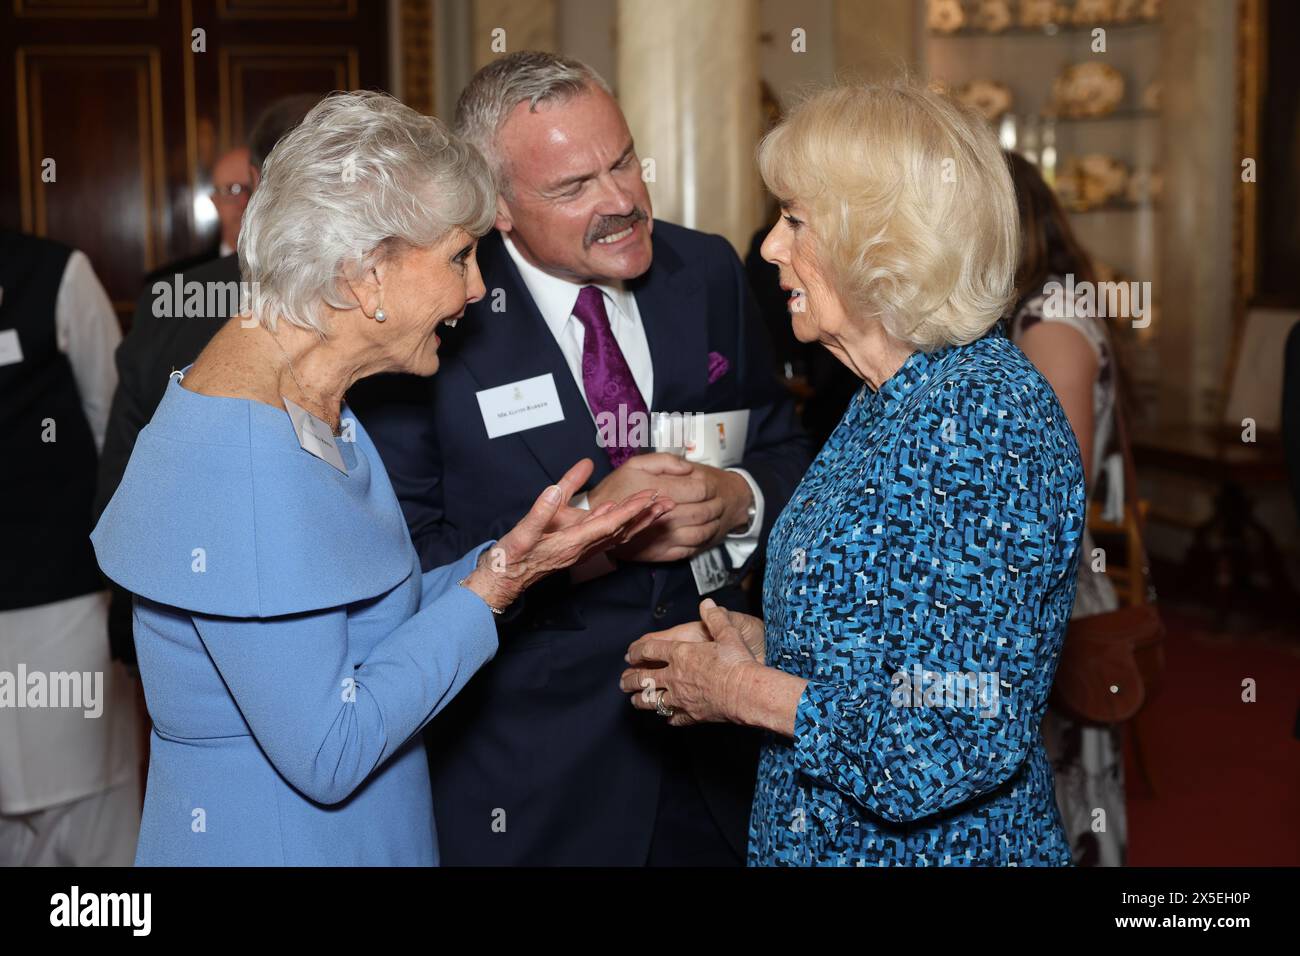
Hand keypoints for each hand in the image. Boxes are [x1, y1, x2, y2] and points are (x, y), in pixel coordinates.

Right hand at [462, 458, 669, 609]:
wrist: (503, 581)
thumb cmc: (511, 558)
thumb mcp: (522, 532)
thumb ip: (540, 510)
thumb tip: (555, 488)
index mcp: (572, 543)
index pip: (609, 524)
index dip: (631, 510)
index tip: (649, 498)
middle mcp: (582, 549)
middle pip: (622, 532)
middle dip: (645, 516)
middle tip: (667, 501)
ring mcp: (581, 551)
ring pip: (618, 536)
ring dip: (639, 521)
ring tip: (658, 508)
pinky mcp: (576, 550)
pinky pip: (607, 538)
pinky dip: (622, 525)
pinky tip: (627, 516)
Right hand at [591, 458, 751, 562]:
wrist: (593, 517)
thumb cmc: (615, 488)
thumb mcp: (636, 463)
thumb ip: (665, 461)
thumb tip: (688, 468)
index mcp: (658, 491)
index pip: (699, 490)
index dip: (709, 488)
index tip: (710, 486)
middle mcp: (662, 516)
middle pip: (702, 512)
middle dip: (715, 506)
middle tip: (718, 501)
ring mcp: (660, 538)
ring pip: (698, 533)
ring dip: (711, 525)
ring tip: (714, 517)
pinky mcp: (657, 553)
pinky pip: (687, 550)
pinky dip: (699, 542)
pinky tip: (701, 533)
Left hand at [619, 599, 760, 726]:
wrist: (746, 692)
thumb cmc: (736, 662)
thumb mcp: (727, 633)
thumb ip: (715, 618)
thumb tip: (708, 603)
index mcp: (681, 654)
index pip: (650, 651)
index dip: (636, 652)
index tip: (629, 654)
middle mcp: (675, 676)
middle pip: (644, 679)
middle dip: (630, 680)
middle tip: (623, 682)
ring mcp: (680, 698)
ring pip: (652, 701)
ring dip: (641, 701)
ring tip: (634, 701)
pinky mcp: (691, 715)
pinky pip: (674, 717)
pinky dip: (668, 717)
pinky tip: (667, 718)